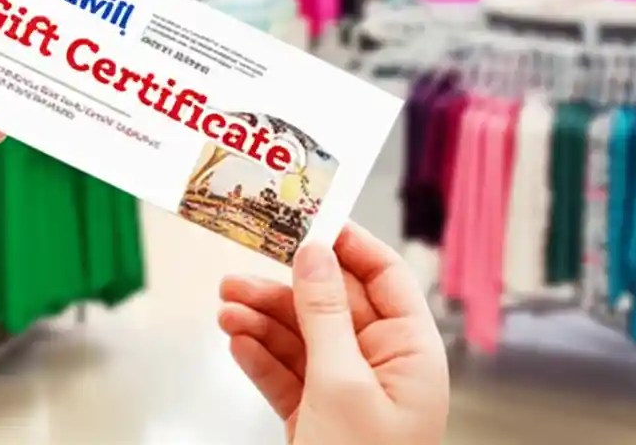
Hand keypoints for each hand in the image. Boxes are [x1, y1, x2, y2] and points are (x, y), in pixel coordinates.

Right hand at [219, 223, 449, 444]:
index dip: (347, 245)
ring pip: (303, 339)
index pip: (384, 278)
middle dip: (283, 291)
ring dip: (262, 323)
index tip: (308, 219)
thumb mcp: (341, 384)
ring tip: (225, 311)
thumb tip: (314, 254)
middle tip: (239, 275)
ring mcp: (349, 392)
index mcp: (411, 353)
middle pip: (331, 306)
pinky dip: (261, 357)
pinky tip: (237, 341)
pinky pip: (287, 373)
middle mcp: (383, 367)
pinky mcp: (318, 415)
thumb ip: (325, 316)